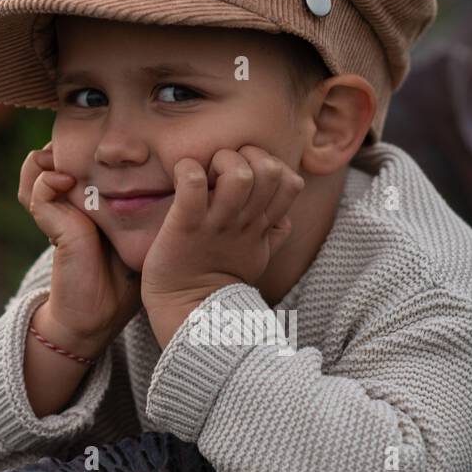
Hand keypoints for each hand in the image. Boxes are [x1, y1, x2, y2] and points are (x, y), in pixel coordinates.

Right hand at [17, 144, 141, 352]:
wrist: (98, 316)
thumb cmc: (127, 280)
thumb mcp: (145, 238)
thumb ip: (154, 213)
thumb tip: (187, 184)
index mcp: (90, 203)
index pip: (79, 162)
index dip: (84, 147)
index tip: (110, 141)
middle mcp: (70, 204)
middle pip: (53, 158)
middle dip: (63, 144)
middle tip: (85, 139)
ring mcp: (58, 214)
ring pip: (36, 168)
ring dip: (46, 157)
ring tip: (65, 154)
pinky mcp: (53, 226)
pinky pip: (39, 193)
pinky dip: (47, 182)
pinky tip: (65, 180)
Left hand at [140, 146, 303, 333]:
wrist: (189, 315)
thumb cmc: (216, 282)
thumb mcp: (256, 258)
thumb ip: (272, 236)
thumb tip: (284, 221)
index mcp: (260, 226)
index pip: (291, 182)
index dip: (271, 166)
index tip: (245, 176)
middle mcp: (244, 222)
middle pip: (270, 170)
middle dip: (246, 156)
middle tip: (222, 170)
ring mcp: (216, 224)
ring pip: (240, 174)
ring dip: (221, 161)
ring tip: (205, 173)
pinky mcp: (186, 224)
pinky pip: (193, 183)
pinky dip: (186, 170)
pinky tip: (181, 176)